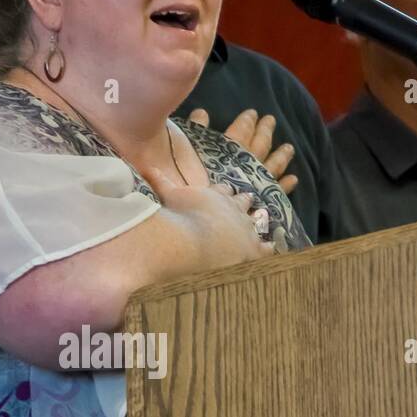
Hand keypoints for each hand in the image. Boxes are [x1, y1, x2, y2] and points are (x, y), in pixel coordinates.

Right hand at [154, 179, 274, 268]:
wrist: (192, 241)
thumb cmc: (180, 217)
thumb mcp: (168, 194)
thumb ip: (160, 180)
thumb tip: (145, 166)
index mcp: (216, 196)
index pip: (223, 190)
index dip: (224, 191)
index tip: (225, 191)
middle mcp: (235, 209)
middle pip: (243, 202)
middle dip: (244, 202)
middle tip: (249, 200)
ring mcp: (246, 229)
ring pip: (257, 223)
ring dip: (258, 223)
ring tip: (263, 222)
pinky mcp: (253, 249)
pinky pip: (266, 249)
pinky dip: (268, 249)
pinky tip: (271, 250)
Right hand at [188, 107, 297, 195]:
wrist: (210, 221)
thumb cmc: (194, 189)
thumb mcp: (187, 156)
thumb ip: (195, 133)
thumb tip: (201, 111)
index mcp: (230, 153)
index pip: (240, 132)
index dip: (246, 122)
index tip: (252, 113)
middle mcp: (248, 166)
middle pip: (260, 145)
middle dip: (265, 131)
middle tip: (271, 120)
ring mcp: (258, 184)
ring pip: (273, 166)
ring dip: (281, 156)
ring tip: (289, 148)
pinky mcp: (264, 203)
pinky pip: (278, 191)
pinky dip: (286, 184)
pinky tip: (293, 178)